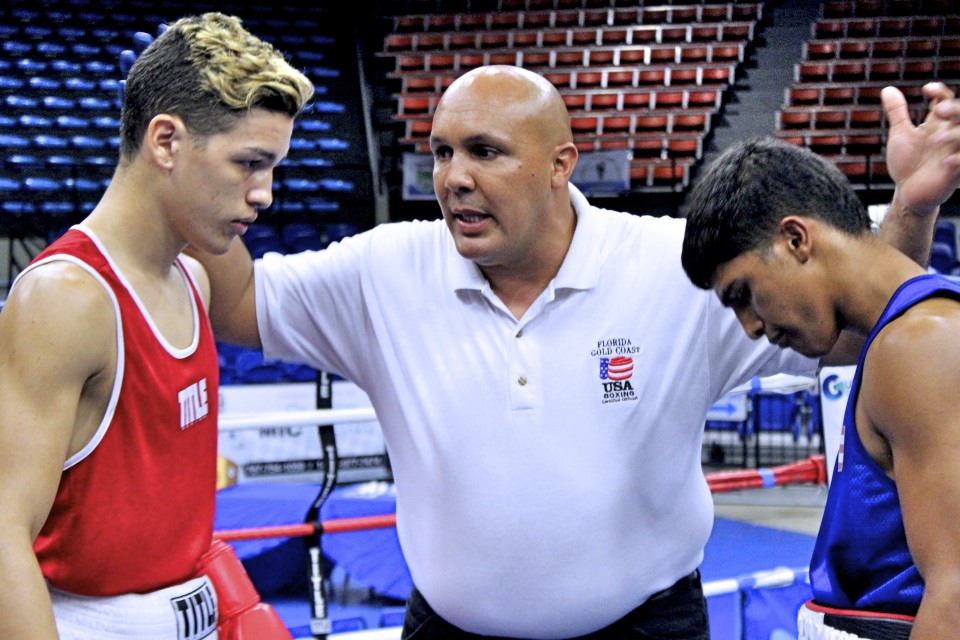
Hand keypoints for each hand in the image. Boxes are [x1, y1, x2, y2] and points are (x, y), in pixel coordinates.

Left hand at [882, 82, 959, 214]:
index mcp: (938, 124)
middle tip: (938, 110)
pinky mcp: (955, 173)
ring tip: (936, 141)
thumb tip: (887, 89)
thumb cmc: (906, 163)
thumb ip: (897, 112)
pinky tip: (945, 162)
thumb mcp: (901, 135)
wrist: (907, 192)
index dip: (940, 91)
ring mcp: (954, 153)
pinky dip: (958, 160)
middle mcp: (950, 135)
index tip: (926, 89)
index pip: (947, 100)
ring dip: (956, 135)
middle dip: (955, 109)